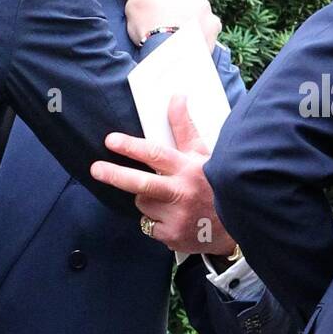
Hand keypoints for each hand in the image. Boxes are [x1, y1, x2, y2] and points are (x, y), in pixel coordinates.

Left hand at [89, 94, 236, 254]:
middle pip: (141, 183)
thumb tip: (176, 97)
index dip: (131, 147)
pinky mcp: (172, 237)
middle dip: (115, 174)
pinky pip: (148, 225)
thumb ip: (184, 128)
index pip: (156, 154)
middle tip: (96, 169)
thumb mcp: (202, 154)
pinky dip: (154, 220)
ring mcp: (177, 217)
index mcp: (189, 169)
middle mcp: (182, 193)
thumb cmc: (214, 183)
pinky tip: (171, 217)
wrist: (236, 225)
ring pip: (142, 204)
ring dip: (145, 200)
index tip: (111, 140)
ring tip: (166, 199)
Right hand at [125, 0, 221, 51]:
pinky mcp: (213, 22)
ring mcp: (203, 4)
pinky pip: (206, 22)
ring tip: (174, 31)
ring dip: (186, 13)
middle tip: (159, 18)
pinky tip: (189, 38)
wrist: (170, 53)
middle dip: (170, 0)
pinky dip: (199, 28)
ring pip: (194, 5)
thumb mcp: (131, 7)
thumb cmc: (147, 28)